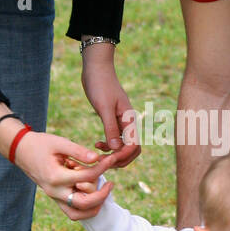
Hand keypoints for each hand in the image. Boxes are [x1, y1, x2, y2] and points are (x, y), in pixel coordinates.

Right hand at [11, 130, 118, 216]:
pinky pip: (72, 211)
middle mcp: (55, 191)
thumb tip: (97, 159)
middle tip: (111, 184)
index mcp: (56, 176)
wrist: (21, 151)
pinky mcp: (56, 198)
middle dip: (101, 195)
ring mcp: (54, 197)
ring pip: (77, 214)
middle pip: (84, 203)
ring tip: (103, 193)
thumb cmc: (40, 144)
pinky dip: (84, 209)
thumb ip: (78, 151)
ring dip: (93, 207)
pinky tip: (93, 195)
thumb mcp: (59, 142)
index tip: (111, 160)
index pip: (87, 177)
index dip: (102, 168)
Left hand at [81, 46, 140, 169]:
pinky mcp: (112, 119)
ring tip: (98, 155)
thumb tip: (115, 149)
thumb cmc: (100, 84)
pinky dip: (108, 145)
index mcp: (129, 119)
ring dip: (114, 154)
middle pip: (132, 149)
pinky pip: (115, 138)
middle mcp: (128, 122)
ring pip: (124, 145)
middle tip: (103, 162)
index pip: (133, 146)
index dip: (122, 156)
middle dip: (121, 159)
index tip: (107, 158)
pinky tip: (97, 144)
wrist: (96, 68)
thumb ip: (110, 128)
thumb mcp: (104, 107)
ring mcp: (121, 121)